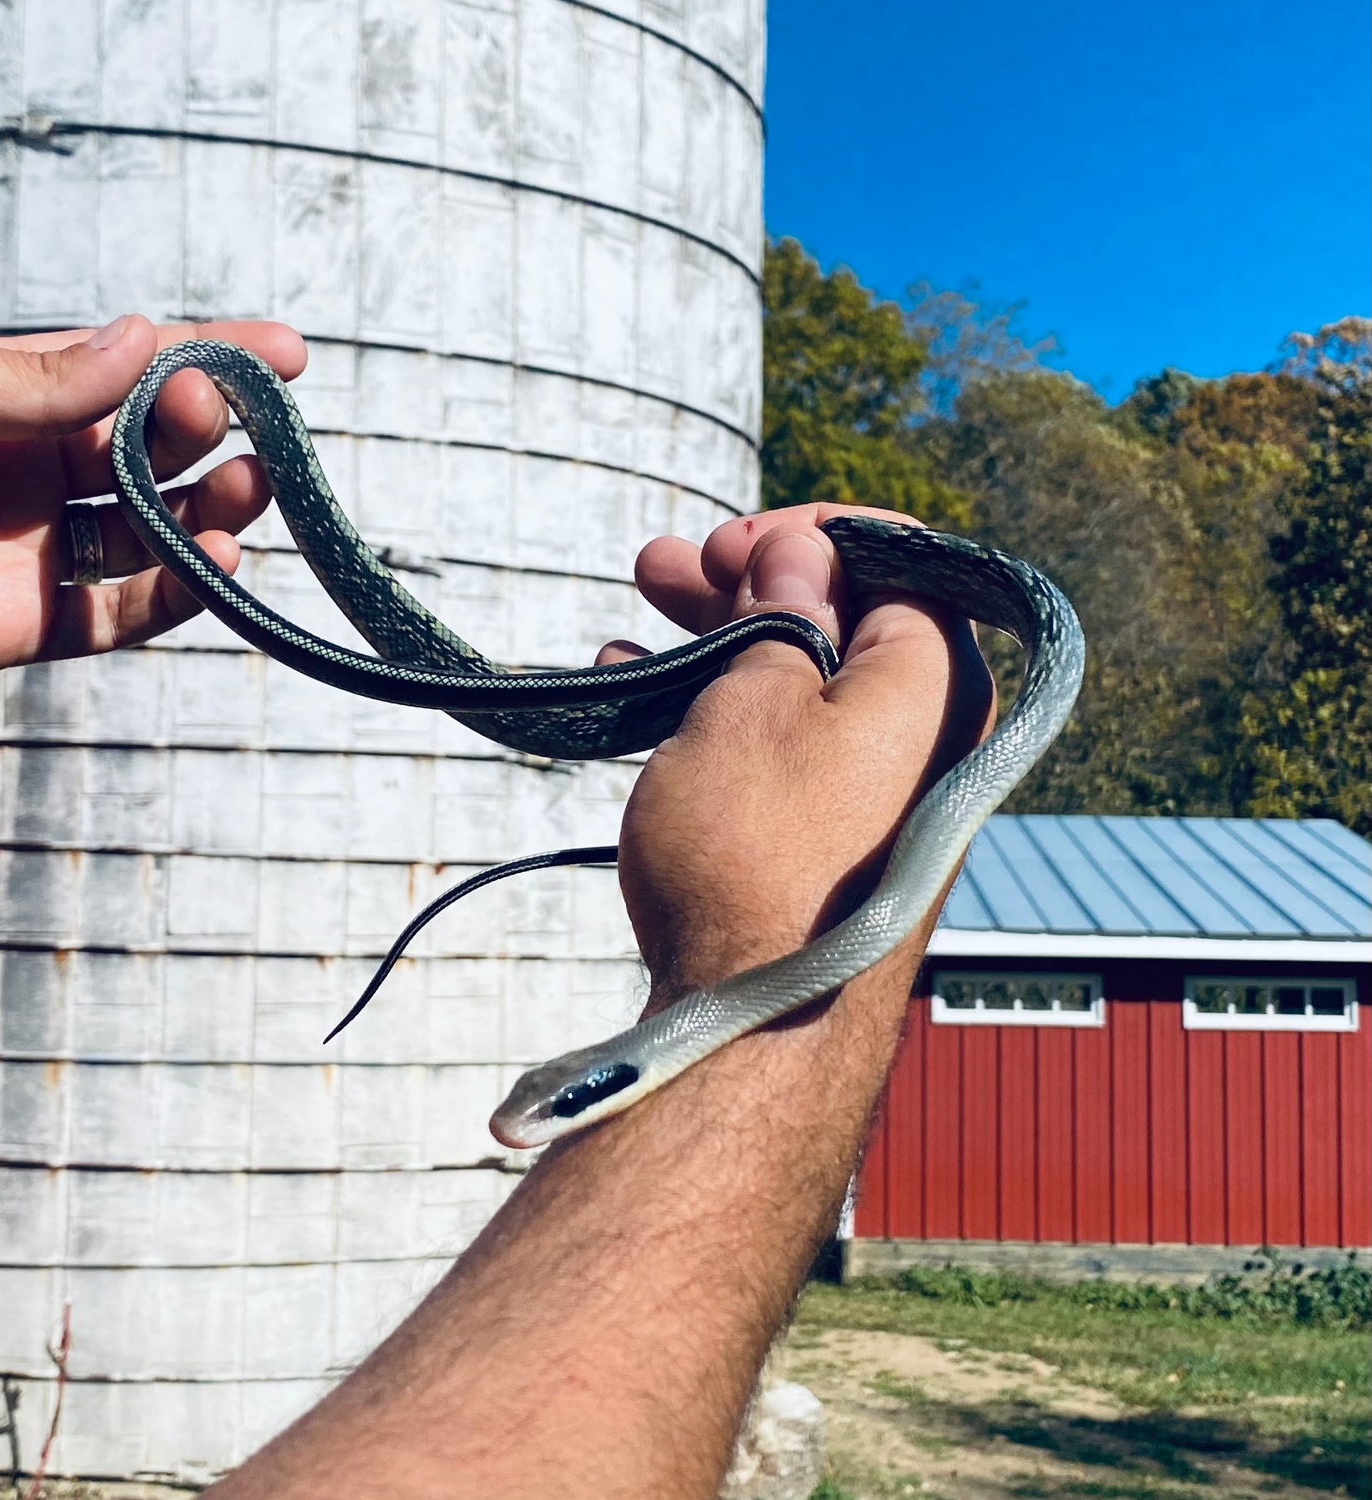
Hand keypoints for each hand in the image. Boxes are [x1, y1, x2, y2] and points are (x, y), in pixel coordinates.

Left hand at [0, 314, 305, 677]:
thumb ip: (23, 378)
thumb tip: (140, 340)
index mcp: (1, 399)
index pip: (121, 367)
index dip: (205, 355)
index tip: (285, 354)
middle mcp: (24, 472)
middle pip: (147, 449)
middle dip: (203, 429)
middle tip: (223, 414)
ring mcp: (30, 550)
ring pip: (149, 531)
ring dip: (211, 511)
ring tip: (251, 488)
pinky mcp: (25, 627)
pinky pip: (116, 617)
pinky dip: (175, 597)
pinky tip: (217, 564)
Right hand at [606, 503, 994, 1001]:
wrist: (754, 1024)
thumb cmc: (752, 852)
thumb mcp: (750, 699)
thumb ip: (780, 612)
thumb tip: (799, 559)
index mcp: (936, 679)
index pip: (893, 557)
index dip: (802, 535)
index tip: (725, 545)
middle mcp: (929, 734)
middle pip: (841, 618)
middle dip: (742, 585)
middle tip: (661, 569)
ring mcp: (886, 793)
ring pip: (802, 686)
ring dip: (717, 648)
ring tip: (631, 626)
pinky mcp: (841, 841)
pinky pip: (789, 750)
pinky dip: (724, 716)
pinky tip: (645, 699)